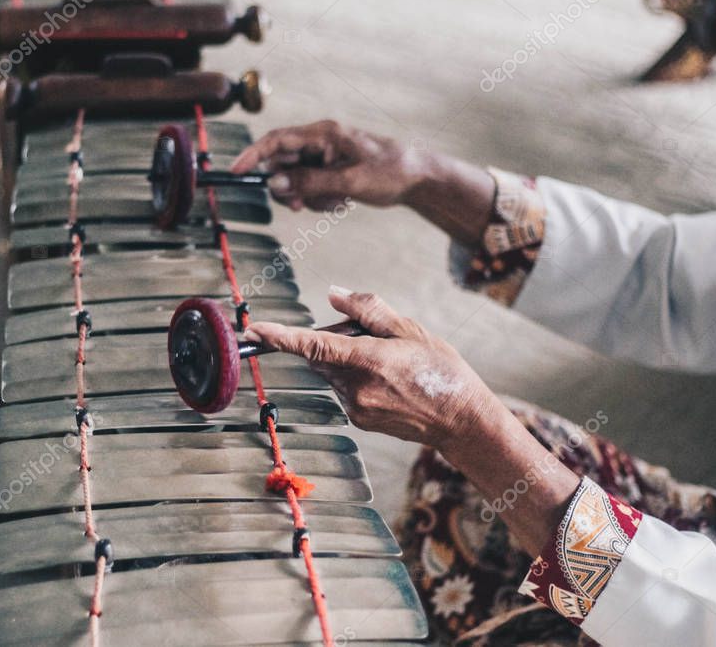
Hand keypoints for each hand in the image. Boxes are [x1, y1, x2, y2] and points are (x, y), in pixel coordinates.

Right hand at [231, 120, 495, 246]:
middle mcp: (320, 142)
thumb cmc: (389, 171)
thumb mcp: (349, 180)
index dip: (253, 155)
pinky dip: (320, 200)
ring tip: (336, 203)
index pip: (277, 140)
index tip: (236, 172)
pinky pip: (311, 187)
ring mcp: (325, 156)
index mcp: (324, 133)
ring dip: (309, 198)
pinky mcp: (330, 170)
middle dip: (290, 188)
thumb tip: (276, 184)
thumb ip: (310, 183)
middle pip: (282, 164)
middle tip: (304, 206)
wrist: (418, 178)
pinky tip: (342, 202)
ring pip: (296, 180)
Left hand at [244, 287, 499, 450]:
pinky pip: (343, 389)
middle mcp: (356, 388)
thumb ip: (367, 310)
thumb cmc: (442, 371)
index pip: (312, 345)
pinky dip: (355, 378)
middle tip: (371, 336)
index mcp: (367, 361)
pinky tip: (388, 381)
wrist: (462, 421)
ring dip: (345, 359)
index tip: (253, 330)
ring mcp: (356, 408)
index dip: (279, 337)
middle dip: (334, 339)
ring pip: (331, 372)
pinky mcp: (359, 420)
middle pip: (321, 354)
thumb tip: (333, 295)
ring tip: (389, 362)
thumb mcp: (410, 329)